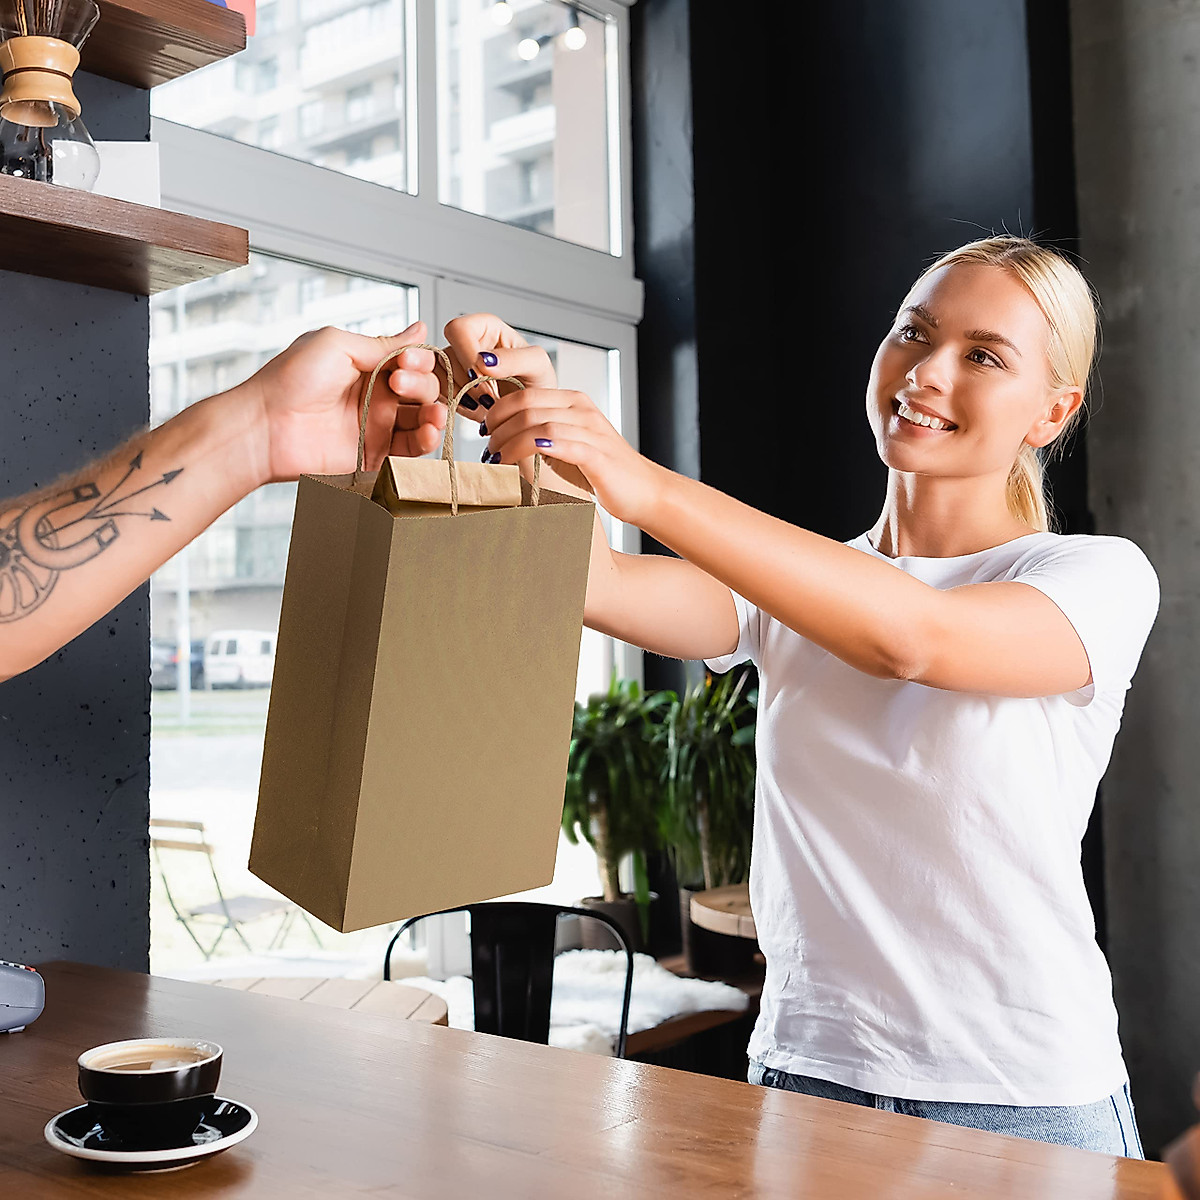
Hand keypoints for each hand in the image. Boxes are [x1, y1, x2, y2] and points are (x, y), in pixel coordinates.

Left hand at [237, 321, 444, 482]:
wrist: (266, 426)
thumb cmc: (290, 380)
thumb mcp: (337, 344)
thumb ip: (382, 343)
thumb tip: (419, 330)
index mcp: (367, 366)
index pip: (412, 362)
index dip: (419, 361)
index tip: (408, 362)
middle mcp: (375, 395)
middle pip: (423, 390)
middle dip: (423, 386)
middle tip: (398, 385)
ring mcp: (376, 426)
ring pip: (422, 420)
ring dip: (435, 415)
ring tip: (433, 416)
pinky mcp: (375, 455)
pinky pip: (410, 450)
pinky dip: (426, 441)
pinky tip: (428, 433)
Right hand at [440, 313, 551, 417]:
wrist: (532, 410)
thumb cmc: (537, 381)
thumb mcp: (538, 365)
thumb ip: (515, 358)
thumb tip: (484, 360)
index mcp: (484, 328)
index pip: (458, 329)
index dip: (467, 354)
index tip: (482, 375)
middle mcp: (465, 344)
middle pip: (446, 356)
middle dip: (468, 382)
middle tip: (490, 398)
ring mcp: (454, 366)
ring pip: (439, 377)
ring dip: (462, 396)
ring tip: (488, 405)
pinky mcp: (449, 388)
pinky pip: (439, 395)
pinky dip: (457, 406)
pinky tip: (478, 410)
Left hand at [477, 374, 661, 529]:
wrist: (645, 490)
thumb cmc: (603, 471)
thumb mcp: (570, 443)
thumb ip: (544, 433)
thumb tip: (502, 437)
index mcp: (572, 401)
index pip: (523, 392)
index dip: (496, 409)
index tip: (483, 431)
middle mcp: (581, 409)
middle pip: (525, 404)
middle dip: (498, 426)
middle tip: (486, 448)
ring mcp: (590, 430)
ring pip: (538, 423)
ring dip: (509, 441)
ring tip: (496, 459)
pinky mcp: (597, 454)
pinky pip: (561, 443)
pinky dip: (536, 448)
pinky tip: (519, 457)